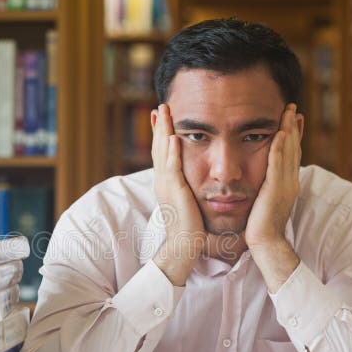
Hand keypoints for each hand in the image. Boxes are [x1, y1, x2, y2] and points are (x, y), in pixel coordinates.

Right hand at [151, 104, 204, 285]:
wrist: (184, 245)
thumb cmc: (190, 227)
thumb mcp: (187, 201)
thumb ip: (188, 186)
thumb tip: (192, 178)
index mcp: (166, 182)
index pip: (162, 153)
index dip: (161, 134)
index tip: (161, 117)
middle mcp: (162, 181)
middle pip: (159, 147)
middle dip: (159, 126)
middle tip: (160, 107)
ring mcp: (166, 186)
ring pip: (162, 153)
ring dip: (163, 131)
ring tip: (164, 113)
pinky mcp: (175, 192)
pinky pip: (172, 168)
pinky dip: (172, 152)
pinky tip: (174, 138)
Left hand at [244, 103, 301, 250]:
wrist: (265, 243)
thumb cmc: (261, 226)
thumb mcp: (266, 201)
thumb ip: (267, 187)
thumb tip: (263, 179)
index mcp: (288, 183)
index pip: (292, 154)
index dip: (293, 135)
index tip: (292, 118)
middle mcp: (290, 182)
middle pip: (294, 148)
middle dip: (293, 127)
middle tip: (292, 107)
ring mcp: (285, 185)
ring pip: (289, 153)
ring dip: (289, 131)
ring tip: (288, 112)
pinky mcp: (276, 190)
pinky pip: (278, 165)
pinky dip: (280, 148)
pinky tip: (279, 134)